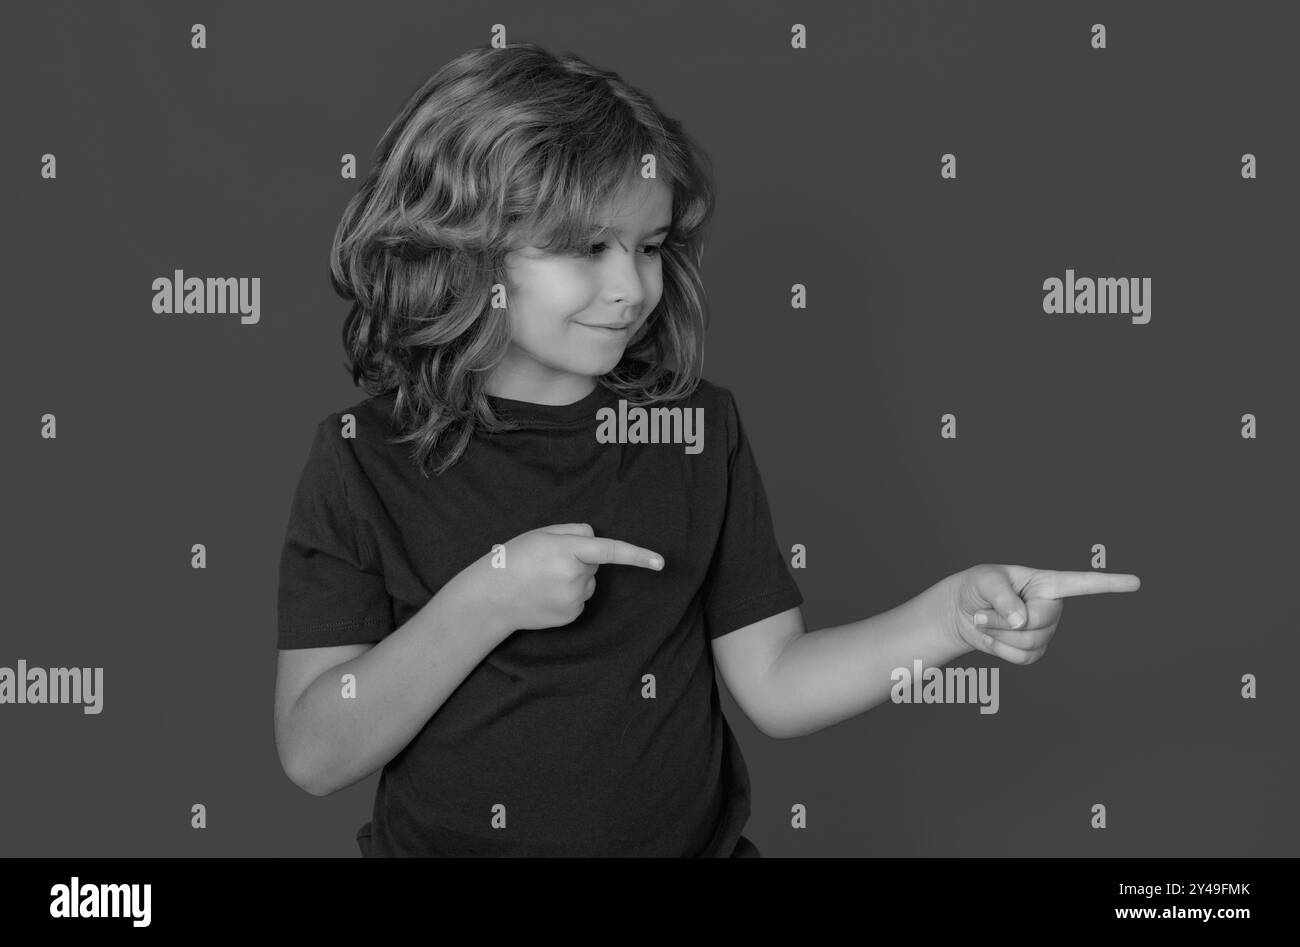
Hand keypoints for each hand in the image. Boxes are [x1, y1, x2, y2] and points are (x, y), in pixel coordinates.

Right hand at [471, 522, 664, 633]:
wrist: (492, 597)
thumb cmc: (515, 559)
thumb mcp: (541, 534)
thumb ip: (574, 531)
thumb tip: (596, 540)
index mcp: (567, 550)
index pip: (609, 551)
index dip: (637, 555)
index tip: (661, 562)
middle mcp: (574, 576)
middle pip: (594, 562)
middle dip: (579, 559)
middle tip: (547, 562)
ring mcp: (574, 599)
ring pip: (588, 582)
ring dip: (574, 578)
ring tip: (543, 580)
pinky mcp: (572, 615)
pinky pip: (581, 598)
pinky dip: (568, 595)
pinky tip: (546, 594)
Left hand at [949, 564, 1140, 664]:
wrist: (962, 611)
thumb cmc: (977, 587)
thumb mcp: (985, 581)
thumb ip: (1003, 597)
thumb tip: (1023, 621)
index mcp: (1046, 582)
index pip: (1082, 584)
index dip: (1109, 583)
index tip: (1136, 582)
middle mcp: (1051, 606)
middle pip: (1040, 623)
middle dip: (1005, 622)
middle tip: (983, 613)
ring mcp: (1045, 630)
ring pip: (1030, 643)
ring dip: (999, 636)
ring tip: (985, 621)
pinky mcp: (1034, 650)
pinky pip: (1023, 659)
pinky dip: (1000, 651)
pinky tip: (991, 637)